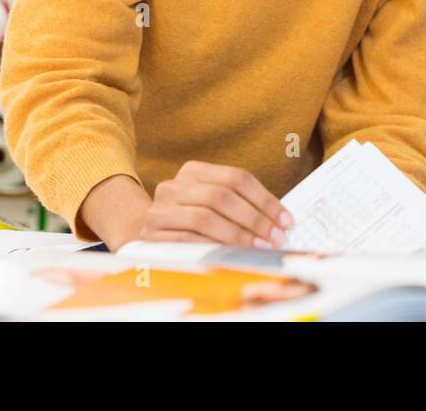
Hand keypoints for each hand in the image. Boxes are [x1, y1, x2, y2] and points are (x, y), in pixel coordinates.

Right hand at [136, 161, 294, 248]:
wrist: (140, 234)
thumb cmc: (188, 222)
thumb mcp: (210, 205)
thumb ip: (239, 205)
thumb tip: (279, 220)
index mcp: (192, 171)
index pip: (236, 178)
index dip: (265, 199)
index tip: (285, 219)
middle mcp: (174, 186)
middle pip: (222, 196)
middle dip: (254, 218)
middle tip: (275, 236)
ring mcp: (160, 209)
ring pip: (205, 217)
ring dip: (238, 234)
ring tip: (259, 246)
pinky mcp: (152, 234)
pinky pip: (188, 240)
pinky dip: (213, 246)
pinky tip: (231, 254)